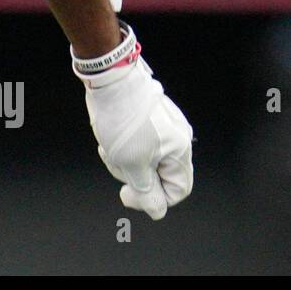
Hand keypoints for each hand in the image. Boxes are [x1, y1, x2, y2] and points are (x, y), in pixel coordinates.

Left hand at [75, 27, 193, 219]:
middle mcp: (179, 137)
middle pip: (158, 174)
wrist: (110, 78)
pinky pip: (139, 140)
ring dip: (124, 156)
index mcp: (181, 150)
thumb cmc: (122, 119)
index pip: (177, 190)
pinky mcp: (150, 115)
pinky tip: (111, 131)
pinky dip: (124, 142)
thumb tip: (157, 211)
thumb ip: (146, 191)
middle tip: (114, 157)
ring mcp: (165, 124)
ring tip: (110, 142)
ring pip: (144, 157)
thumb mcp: (131, 163)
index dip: (154, 198)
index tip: (127, 192)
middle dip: (133, 172)